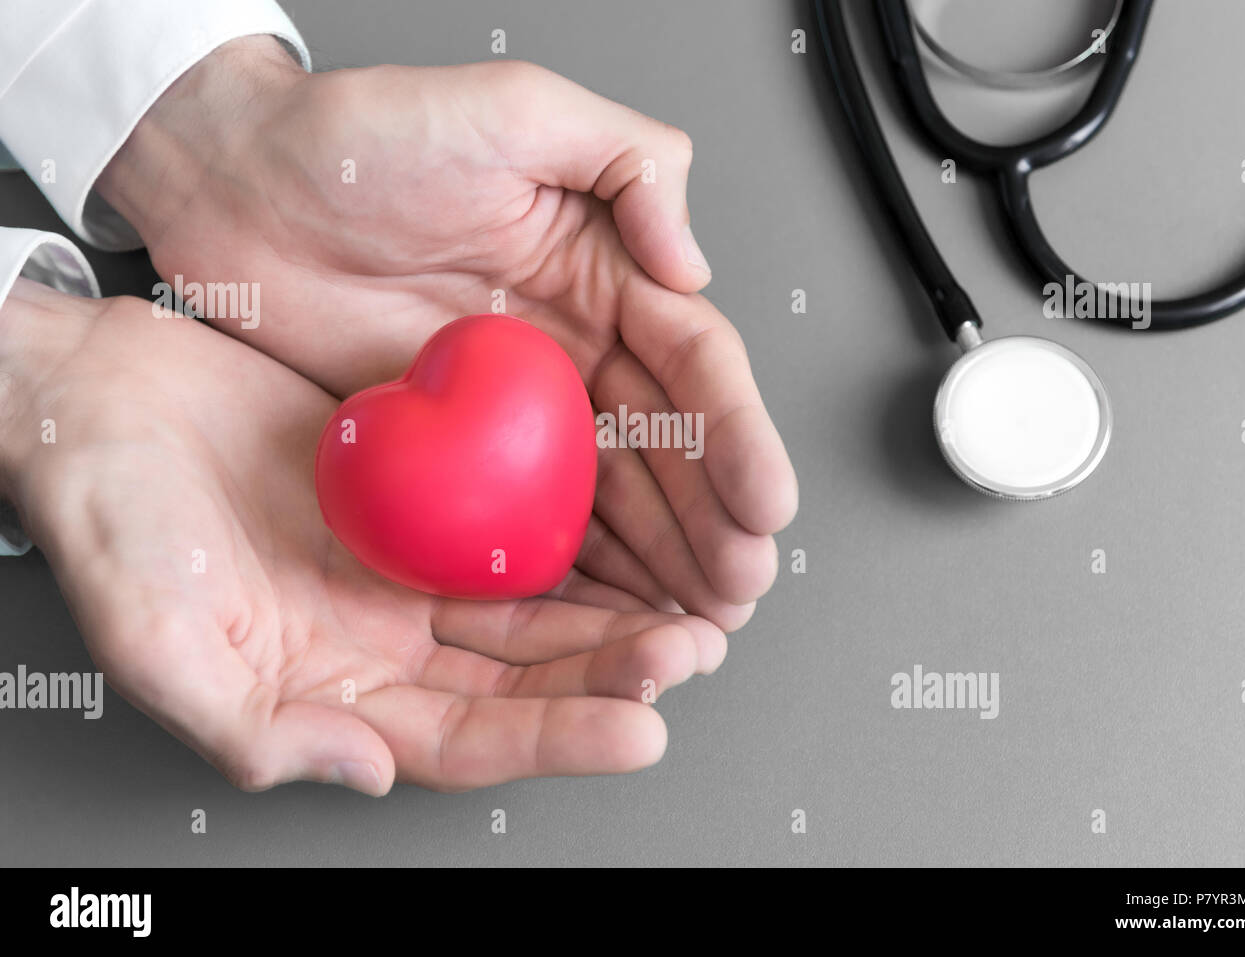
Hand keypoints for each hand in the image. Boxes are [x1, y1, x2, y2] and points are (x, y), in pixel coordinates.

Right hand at [0, 282, 725, 793]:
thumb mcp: (157, 640)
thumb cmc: (104, 518)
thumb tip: (362, 773)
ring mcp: (402, 572)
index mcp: (331, 693)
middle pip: (522, 679)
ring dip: (614, 615)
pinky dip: (574, 536)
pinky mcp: (413, 502)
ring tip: (691, 610)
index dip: (556, 738)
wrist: (96, 400)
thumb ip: (255, 727)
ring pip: (531, 611)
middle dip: (612, 674)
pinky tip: (633, 532)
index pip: (468, 737)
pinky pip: (508, 528)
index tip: (641, 727)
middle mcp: (381, 642)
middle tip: (692, 652)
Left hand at [98, 40, 797, 631]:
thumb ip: (629, 163)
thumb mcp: (518, 108)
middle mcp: (577, 347)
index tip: (765, 504)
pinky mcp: (460, 449)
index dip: (738, 438)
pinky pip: (531, 517)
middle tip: (738, 588)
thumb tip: (694, 262)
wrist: (242, 189)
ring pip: (614, 497)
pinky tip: (609, 610)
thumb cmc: (365, 135)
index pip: (695, 366)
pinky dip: (576, 569)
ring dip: (662, 562)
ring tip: (696, 621)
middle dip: (713, 523)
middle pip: (669, 449)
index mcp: (607, 274)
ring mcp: (521, 407)